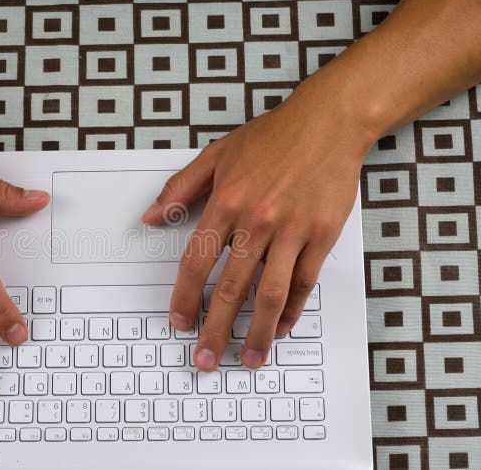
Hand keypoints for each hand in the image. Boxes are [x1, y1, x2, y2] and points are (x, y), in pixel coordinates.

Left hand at [142, 89, 372, 370]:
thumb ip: (181, 188)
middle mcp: (257, 220)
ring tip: (248, 359)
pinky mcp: (322, 234)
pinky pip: (305, 281)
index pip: (196, 262)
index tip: (179, 322)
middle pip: (231, 289)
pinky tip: (284, 326)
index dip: (185, 297)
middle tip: (205, 360)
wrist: (329, 121)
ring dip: (258, 332)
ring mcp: (292, 230)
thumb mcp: (217, 154)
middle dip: (215, 330)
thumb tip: (151, 216)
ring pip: (271, 294)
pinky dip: (294, 309)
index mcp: (226, 202)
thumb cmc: (273, 136)